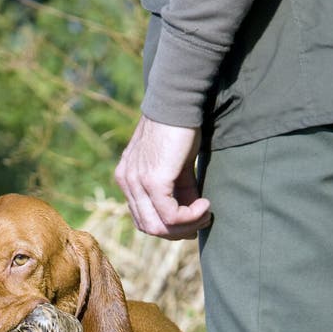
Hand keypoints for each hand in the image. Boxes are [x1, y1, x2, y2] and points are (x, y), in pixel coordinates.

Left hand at [115, 116, 210, 239]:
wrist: (178, 100)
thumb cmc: (180, 128)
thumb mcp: (175, 165)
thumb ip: (177, 191)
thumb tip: (191, 217)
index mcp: (127, 178)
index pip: (142, 218)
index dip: (169, 226)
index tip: (193, 219)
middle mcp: (126, 181)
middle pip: (149, 227)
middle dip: (178, 232)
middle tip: (201, 221)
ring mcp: (137, 182)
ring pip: (158, 227)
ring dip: (186, 227)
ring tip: (206, 213)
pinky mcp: (153, 180)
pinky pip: (170, 216)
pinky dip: (190, 217)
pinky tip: (206, 205)